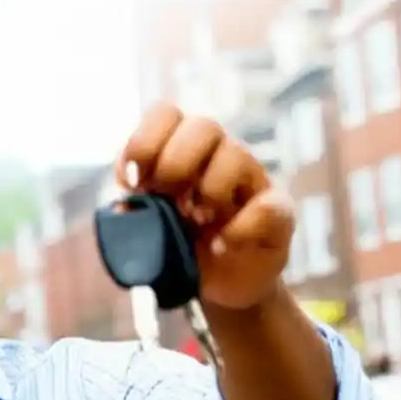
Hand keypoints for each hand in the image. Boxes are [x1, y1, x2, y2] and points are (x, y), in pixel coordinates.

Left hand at [115, 102, 294, 310]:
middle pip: (203, 126)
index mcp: (183, 150)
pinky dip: (239, 230)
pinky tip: (222, 245)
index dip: (144, 142)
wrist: (221, 284)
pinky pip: (267, 207)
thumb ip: (135, 212)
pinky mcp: (276, 214)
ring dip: (209, 191)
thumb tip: (123, 206)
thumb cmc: (183, 246)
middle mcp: (219, 155)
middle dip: (175, 164)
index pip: (166, 114)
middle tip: (168, 201)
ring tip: (197, 222)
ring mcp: (251, 181)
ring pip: (236, 155)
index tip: (132, 181)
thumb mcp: (150, 229)